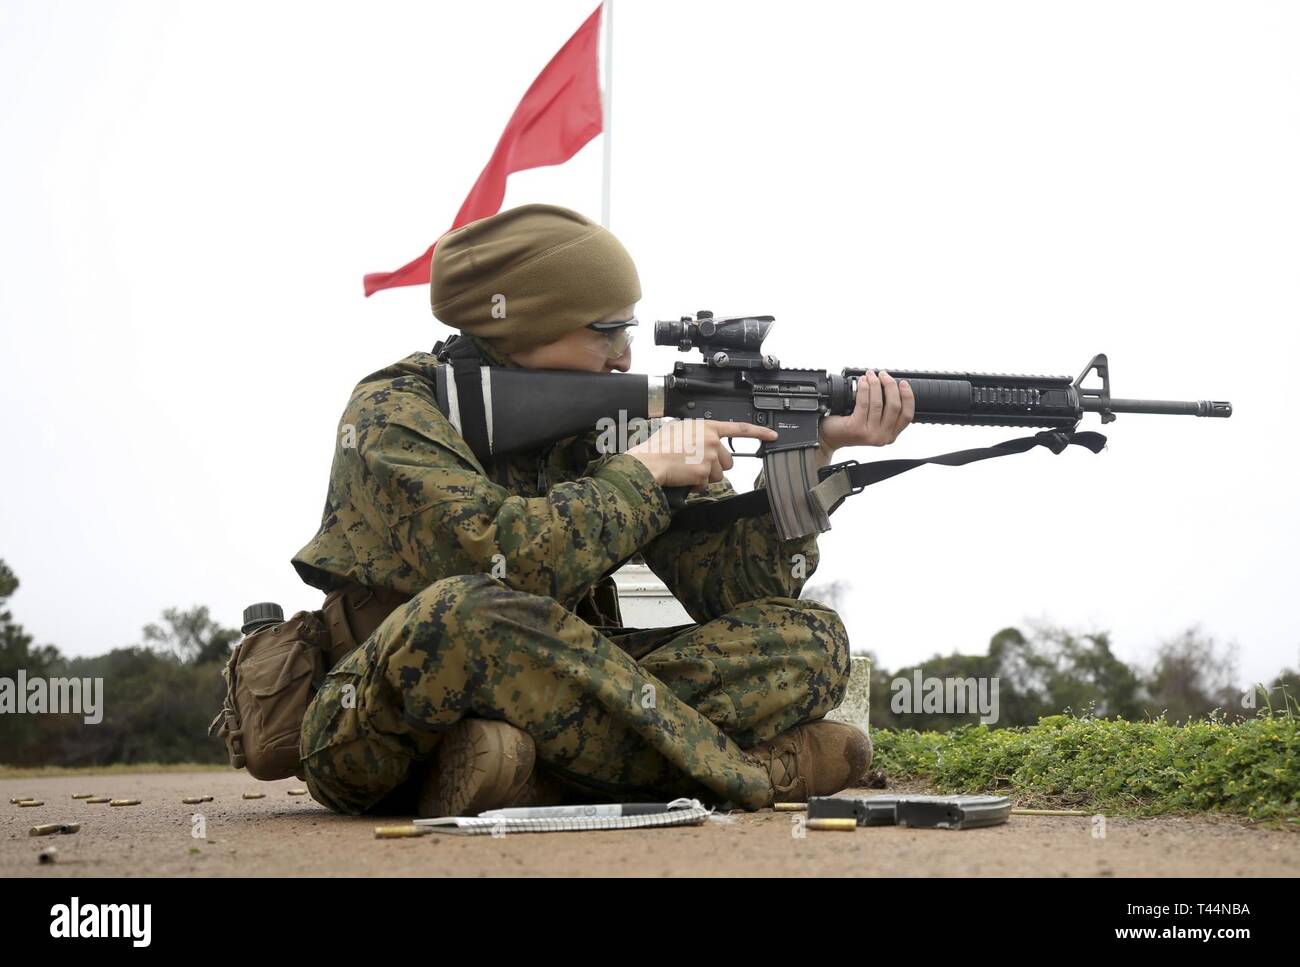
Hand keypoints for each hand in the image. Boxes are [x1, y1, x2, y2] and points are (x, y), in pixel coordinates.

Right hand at [627, 419, 777, 489]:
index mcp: (706, 427)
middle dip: (715, 466)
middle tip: (695, 463)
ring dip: (705, 476)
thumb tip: (701, 438)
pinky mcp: (705, 472)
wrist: (650, 462)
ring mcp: (710, 456)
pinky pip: (706, 483)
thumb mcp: (678, 429)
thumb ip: (696, 432)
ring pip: (719, 474)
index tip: (772, 435)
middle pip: (728, 460)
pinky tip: (684, 477)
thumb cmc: (658, 447)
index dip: (759, 432)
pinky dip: (696, 484)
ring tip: (687, 469)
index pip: (739, 428)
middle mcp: (712, 440)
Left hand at [818, 369, 914, 460]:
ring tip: (870, 375)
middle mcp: (883, 437)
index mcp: (890, 434)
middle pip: (895, 406)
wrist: (829, 436)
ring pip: (879, 403)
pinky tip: (862, 381)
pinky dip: (864, 389)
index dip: (908, 397)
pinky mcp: (857, 428)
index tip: (903, 383)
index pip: (908, 415)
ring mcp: (870, 434)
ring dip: (875, 384)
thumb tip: (890, 384)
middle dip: (890, 386)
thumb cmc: (850, 426)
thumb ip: (885, 410)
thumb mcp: (873, 421)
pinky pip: (864, 403)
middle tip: (883, 375)